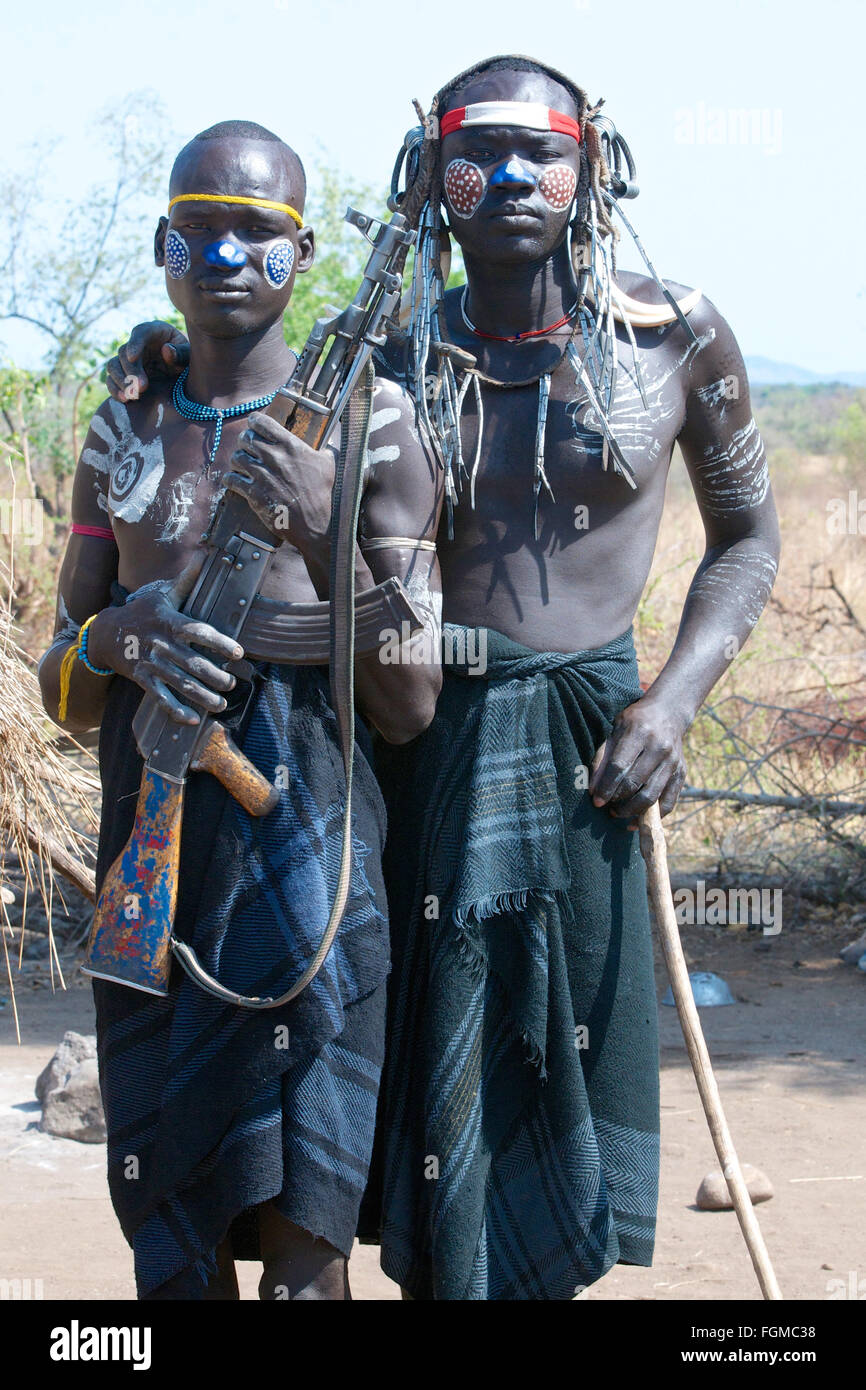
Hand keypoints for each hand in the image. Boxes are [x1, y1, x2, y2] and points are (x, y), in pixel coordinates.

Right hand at [87, 558, 243, 724]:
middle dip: (214, 676)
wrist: (105, 633)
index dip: (219, 643)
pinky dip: (174, 709)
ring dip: (201, 696)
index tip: (238, 652)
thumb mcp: (162, 593)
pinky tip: (192, 719)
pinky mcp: (141, 679)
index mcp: (170, 621)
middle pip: (192, 662)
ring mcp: (150, 663)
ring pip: (180, 683)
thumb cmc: (141, 611)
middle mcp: (161, 644)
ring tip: (221, 704)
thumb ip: (187, 579)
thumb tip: (206, 551)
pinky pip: (159, 697)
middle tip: (232, 684)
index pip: (198, 632)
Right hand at [104, 322, 189, 403]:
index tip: (133, 357)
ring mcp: (129, 360)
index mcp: (154, 332)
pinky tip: (124, 399)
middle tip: (142, 388)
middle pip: (124, 353)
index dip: (134, 344)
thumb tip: (166, 351)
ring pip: (113, 365)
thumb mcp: (190, 354)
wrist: (184, 373)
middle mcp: (138, 344)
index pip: (140, 332)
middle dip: (132, 371)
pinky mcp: (125, 375)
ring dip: (120, 381)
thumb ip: (181, 353)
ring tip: (132, 395)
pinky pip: (112, 380)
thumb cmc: (188, 359)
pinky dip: (115, 389)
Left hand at [223, 413, 334, 552]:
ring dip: (238, 461)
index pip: (261, 422)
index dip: (255, 421)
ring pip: (236, 457)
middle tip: (249, 448)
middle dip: (245, 442)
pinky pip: (231, 479)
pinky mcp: (253, 493)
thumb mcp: (329, 465)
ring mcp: (261, 475)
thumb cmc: (323, 494)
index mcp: (290, 445)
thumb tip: (325, 445)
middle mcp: (273, 457)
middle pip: (245, 438)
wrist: (315, 523)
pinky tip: (234, 481)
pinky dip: (230, 479)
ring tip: (242, 465)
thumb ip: (324, 450)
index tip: (254, 424)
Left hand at [588, 697, 687, 829]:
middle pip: (635, 783)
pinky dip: (653, 816)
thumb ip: (603, 756)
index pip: (620, 766)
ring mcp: (673, 762)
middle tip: (606, 807)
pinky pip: (668, 802)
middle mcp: (659, 748)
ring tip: (617, 813)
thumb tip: (593, 789)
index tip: (596, 800)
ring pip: (651, 796)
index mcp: (639, 733)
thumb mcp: (615, 729)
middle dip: (617, 800)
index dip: (606, 787)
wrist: (668, 712)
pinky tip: (637, 820)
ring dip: (631, 811)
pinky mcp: (681, 773)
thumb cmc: (635, 721)